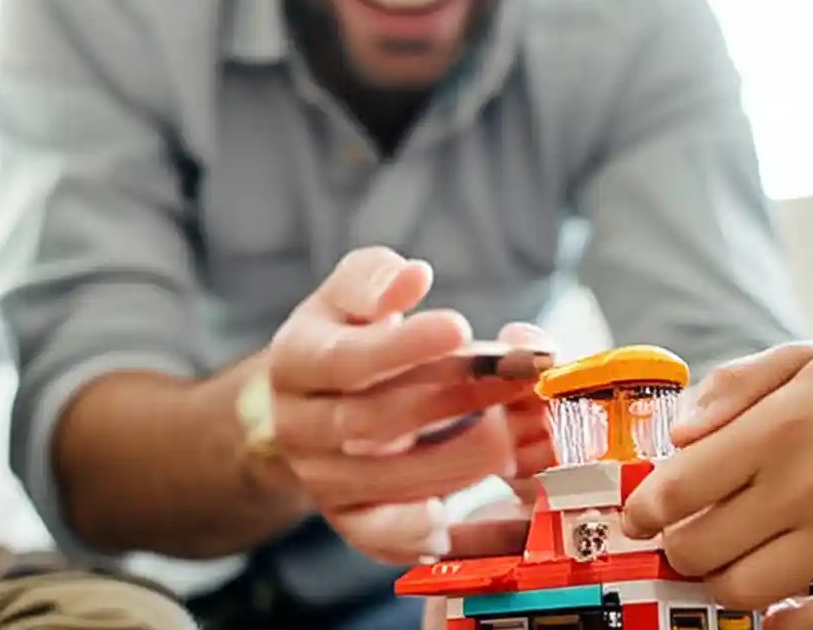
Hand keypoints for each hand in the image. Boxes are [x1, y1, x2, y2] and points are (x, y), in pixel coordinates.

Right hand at [267, 246, 553, 564]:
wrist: (316, 402)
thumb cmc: (349, 335)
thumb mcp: (353, 292)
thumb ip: (375, 279)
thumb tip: (412, 277)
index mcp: (296, 361)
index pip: (344, 359)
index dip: (401, 347)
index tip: (460, 326)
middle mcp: (299, 425)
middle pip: (370, 422)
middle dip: (450, 399)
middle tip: (514, 378)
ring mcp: (321, 477)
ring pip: (384, 481)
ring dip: (458, 460)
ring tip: (516, 432)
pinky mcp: (347, 518)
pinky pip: (375, 536)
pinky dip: (413, 533)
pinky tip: (454, 519)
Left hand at [621, 337, 812, 628]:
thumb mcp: (798, 357)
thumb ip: (729, 389)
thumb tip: (678, 437)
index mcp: (777, 428)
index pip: (678, 490)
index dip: (643, 512)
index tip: (637, 519)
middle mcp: (809, 485)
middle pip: (701, 549)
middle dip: (676, 551)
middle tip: (682, 540)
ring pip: (748, 592)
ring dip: (720, 586)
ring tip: (725, 565)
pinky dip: (786, 627)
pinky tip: (774, 609)